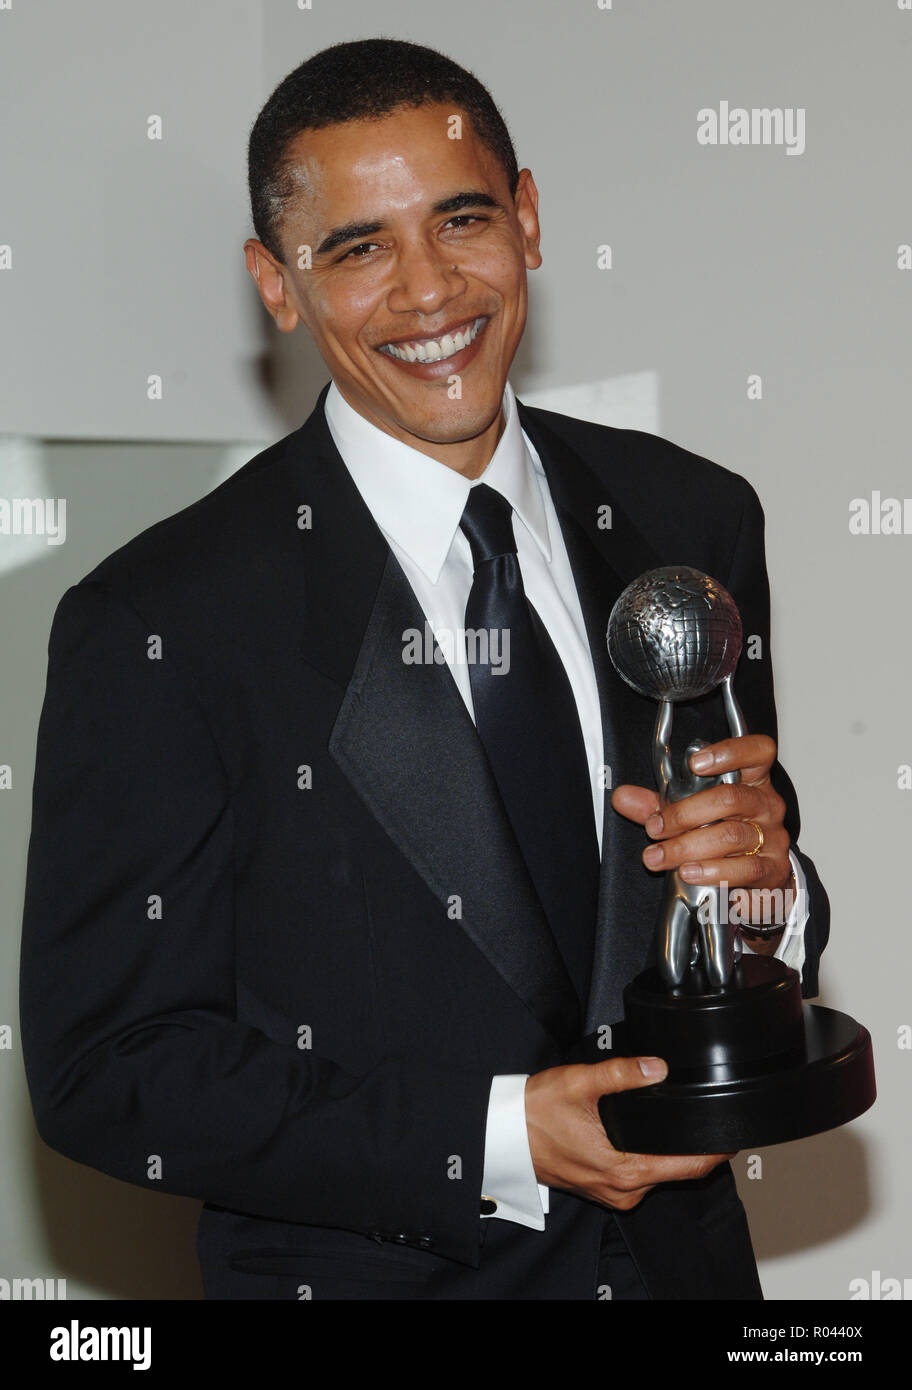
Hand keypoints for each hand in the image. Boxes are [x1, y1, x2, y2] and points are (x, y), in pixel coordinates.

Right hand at [524, 1057, 733, 1209]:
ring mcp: (611, 1194)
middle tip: (708, 1120)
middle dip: (695, 1149)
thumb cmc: (534, 1113)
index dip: (716, 1153)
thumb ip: (623, 1073)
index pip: (689, 1168)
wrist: (502, 1134)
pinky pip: (638, 1178)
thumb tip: (658, 1066)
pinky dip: (648, 1159)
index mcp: (624, 1170)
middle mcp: (622, 1190)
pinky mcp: (600, 1189)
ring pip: (657, 1176)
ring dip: (671, 1154)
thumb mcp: (581, 1082)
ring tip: (680, 1124)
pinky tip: (645, 1137)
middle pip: (677, 1173)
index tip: (734, 1138)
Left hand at [611, 733, 793, 942]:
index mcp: (751, 780)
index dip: (730, 752)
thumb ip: (656, 804)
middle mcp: (766, 804)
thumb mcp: (689, 812)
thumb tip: (623, 797)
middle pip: (731, 798)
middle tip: (655, 827)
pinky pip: (745, 868)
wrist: (757, 879)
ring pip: (732, 835)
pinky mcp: (773, 869)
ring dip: (687, 847)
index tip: (696, 764)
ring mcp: (773, 836)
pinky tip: (689, 872)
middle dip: (684, 813)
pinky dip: (712, 871)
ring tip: (659, 857)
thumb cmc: (724, 833)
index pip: (757, 752)